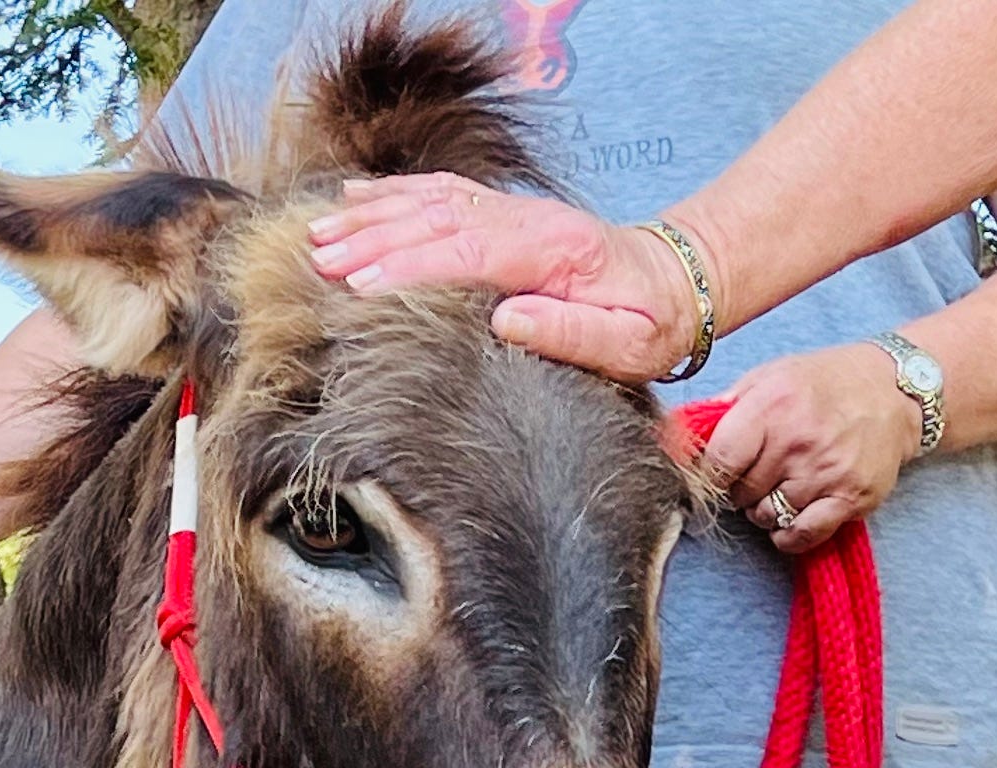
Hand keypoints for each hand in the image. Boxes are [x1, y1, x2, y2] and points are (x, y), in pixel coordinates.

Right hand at [307, 173, 698, 380]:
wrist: (677, 281)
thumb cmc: (651, 323)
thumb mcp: (630, 343)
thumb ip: (572, 332)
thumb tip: (508, 318)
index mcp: (553, 251)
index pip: (467, 254)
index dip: (411, 268)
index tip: (361, 286)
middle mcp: (527, 221)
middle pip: (437, 221)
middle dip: (374, 240)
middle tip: (320, 262)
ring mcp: (512, 212)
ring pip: (431, 202)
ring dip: (372, 217)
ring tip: (319, 235)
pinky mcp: (502, 215)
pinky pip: (441, 194)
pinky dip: (394, 195)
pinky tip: (355, 200)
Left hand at [698, 344, 922, 552]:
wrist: (896, 391)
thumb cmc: (824, 385)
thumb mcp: (772, 376)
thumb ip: (726, 408)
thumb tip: (678, 438)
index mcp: (773, 405)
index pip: (718, 461)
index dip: (712, 474)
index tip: (721, 472)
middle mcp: (799, 439)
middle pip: (740, 494)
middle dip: (742, 489)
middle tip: (763, 472)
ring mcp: (827, 471)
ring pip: (766, 517)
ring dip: (766, 510)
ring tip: (784, 484)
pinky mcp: (851, 497)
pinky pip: (800, 535)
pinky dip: (789, 533)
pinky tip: (793, 514)